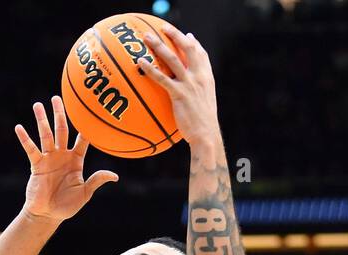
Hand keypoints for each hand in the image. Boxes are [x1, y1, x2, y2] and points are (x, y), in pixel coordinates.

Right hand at [15, 96, 117, 223]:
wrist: (48, 214)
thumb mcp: (84, 193)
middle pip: (62, 129)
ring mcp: (49, 158)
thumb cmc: (67, 205)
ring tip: (38, 105)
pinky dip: (25, 139)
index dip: (86, 127)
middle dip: (60, 114)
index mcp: (76, 159)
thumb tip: (114, 176)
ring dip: (42, 120)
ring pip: (46, 135)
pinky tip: (19, 127)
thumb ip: (96, 181)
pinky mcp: (37, 165)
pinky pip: (31, 149)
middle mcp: (62, 155)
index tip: (90, 111)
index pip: (83, 139)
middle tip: (58, 97)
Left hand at [137, 22, 219, 146]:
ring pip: (172, 59)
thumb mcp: (204, 104)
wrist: (206, 134)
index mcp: (207, 78)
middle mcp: (199, 77)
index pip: (202, 55)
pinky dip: (150, 68)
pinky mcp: (179, 94)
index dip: (194, 44)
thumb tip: (189, 91)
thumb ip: (198, 93)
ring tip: (146, 37)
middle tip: (163, 27)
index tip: (187, 35)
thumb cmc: (203, 124)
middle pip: (187, 49)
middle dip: (175, 35)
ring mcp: (189, 84)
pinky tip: (140, 63)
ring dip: (158, 45)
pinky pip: (162, 78)